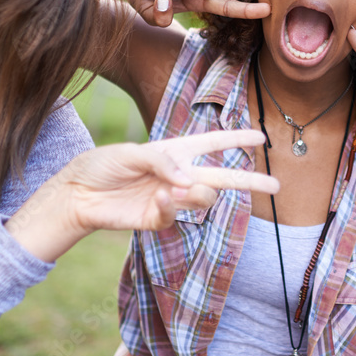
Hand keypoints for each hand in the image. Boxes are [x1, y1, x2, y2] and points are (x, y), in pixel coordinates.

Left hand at [7, 129, 278, 261]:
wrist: (78, 194)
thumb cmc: (103, 165)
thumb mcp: (132, 153)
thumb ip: (163, 162)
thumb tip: (190, 179)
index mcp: (175, 151)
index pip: (213, 142)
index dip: (236, 138)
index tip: (261, 136)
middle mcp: (179, 175)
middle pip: (223, 177)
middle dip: (251, 180)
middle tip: (277, 185)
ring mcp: (172, 198)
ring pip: (203, 198)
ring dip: (197, 194)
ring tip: (173, 190)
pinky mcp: (160, 219)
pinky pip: (178, 214)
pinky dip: (172, 206)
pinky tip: (159, 199)